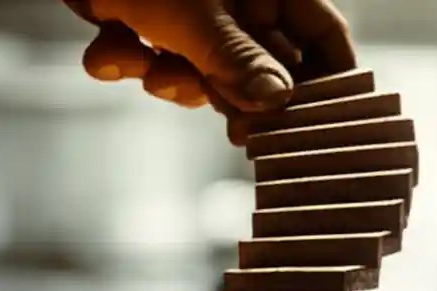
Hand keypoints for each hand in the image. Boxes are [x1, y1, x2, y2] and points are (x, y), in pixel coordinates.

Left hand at [65, 0, 355, 143]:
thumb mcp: (197, 14)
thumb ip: (235, 59)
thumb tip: (276, 102)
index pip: (322, 36)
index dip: (329, 81)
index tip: (321, 125)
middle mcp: (234, 5)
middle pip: (260, 71)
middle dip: (236, 97)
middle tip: (239, 132)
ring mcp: (187, 17)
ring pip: (198, 76)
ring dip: (169, 80)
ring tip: (152, 67)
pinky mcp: (140, 25)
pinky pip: (143, 62)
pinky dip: (120, 58)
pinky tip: (108, 44)